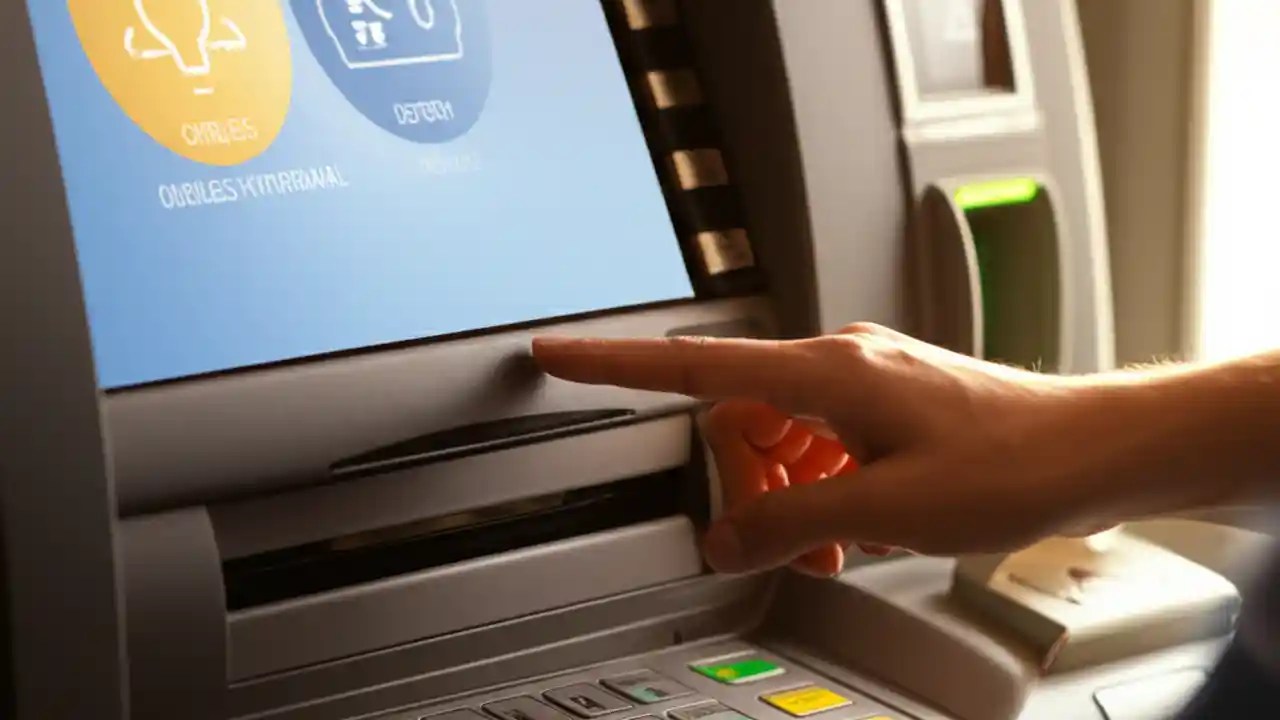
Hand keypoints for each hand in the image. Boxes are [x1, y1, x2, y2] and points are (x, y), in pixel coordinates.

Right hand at [533, 323, 1122, 575]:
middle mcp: (838, 363)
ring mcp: (863, 382)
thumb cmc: (1012, 462)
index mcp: (826, 372)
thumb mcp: (885, 506)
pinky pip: (818, 443)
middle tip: (778, 541)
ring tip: (832, 542)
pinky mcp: (884, 405)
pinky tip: (854, 525)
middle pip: (736, 421)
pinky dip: (817, 488)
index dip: (614, 363)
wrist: (1089, 449)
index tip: (556, 354)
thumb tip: (722, 537)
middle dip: (744, 487)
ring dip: (787, 496)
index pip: (693, 366)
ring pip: (778, 438)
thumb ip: (789, 522)